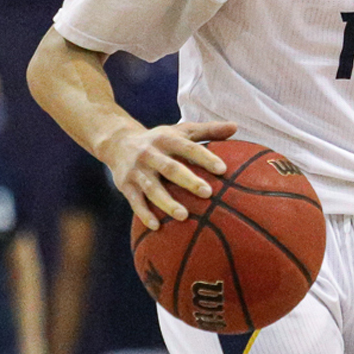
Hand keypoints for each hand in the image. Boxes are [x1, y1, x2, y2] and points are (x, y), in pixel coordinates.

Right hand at [100, 121, 238, 229]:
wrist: (117, 142)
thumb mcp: (180, 131)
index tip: (223, 169)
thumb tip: (236, 127)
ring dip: (167, 202)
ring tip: (184, 216)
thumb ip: (207, 130)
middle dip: (189, 181)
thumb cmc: (159, 140)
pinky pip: (135, 201)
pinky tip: (156, 227)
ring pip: (152, 188)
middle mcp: (151, 153)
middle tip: (208, 193)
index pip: (189, 148)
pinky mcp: (126, 185)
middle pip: (171, 168)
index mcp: (167, 139)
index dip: (205, 158)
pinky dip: (144, 214)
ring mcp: (137, 170)